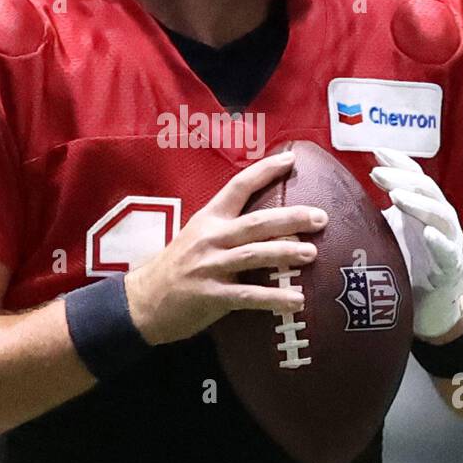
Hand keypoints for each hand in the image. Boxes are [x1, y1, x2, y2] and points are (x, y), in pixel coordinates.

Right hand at [125, 151, 326, 344]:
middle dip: (292, 218)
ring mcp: (210, 266)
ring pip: (255, 254)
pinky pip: (249, 295)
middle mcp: (210, 238)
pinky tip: (298, 301)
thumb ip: (226, 228)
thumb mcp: (196, 237)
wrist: (141, 302)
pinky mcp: (211, 295)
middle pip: (257, 222)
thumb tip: (268, 223)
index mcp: (208, 219)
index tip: (290, 159)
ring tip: (313, 253)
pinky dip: (275, 298)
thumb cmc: (175, 268)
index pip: (239, 186)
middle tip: (321, 217)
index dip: (265, 171)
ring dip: (286, 253)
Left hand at [369, 147, 462, 340]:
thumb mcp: (385, 235)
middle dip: (402, 178)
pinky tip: (427, 233)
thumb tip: (334, 192)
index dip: (398, 163)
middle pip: (426, 190)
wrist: (425, 310)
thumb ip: (371, 214)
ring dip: (419, 203)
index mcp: (425, 209)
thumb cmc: (405, 267)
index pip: (415, 177)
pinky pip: (449, 253)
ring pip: (440, 215)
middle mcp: (440, 221)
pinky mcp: (452, 271)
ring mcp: (450, 244)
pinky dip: (439, 242)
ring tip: (397, 196)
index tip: (376, 151)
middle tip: (378, 173)